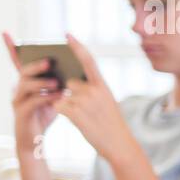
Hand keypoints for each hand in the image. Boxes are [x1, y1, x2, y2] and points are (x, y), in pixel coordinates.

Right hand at [4, 32, 62, 154]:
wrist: (35, 140)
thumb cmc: (45, 115)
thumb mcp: (53, 95)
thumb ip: (58, 83)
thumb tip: (74, 69)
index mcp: (26, 81)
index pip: (17, 61)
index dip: (11, 47)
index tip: (5, 32)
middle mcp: (18, 88)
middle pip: (23, 71)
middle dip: (36, 65)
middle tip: (50, 61)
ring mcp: (17, 100)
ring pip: (25, 85)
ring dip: (42, 82)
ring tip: (58, 82)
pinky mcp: (21, 113)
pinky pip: (31, 102)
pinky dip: (45, 98)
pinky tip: (57, 97)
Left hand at [50, 36, 140, 163]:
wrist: (120, 144)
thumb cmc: (112, 124)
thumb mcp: (107, 102)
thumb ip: (91, 90)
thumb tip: (69, 83)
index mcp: (103, 86)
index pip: (88, 61)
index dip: (77, 46)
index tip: (67, 35)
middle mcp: (95, 91)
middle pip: (70, 83)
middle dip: (71, 94)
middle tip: (86, 109)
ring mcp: (85, 102)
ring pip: (63, 96)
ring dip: (67, 105)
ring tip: (84, 117)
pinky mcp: (76, 114)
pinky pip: (59, 107)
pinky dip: (63, 113)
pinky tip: (77, 121)